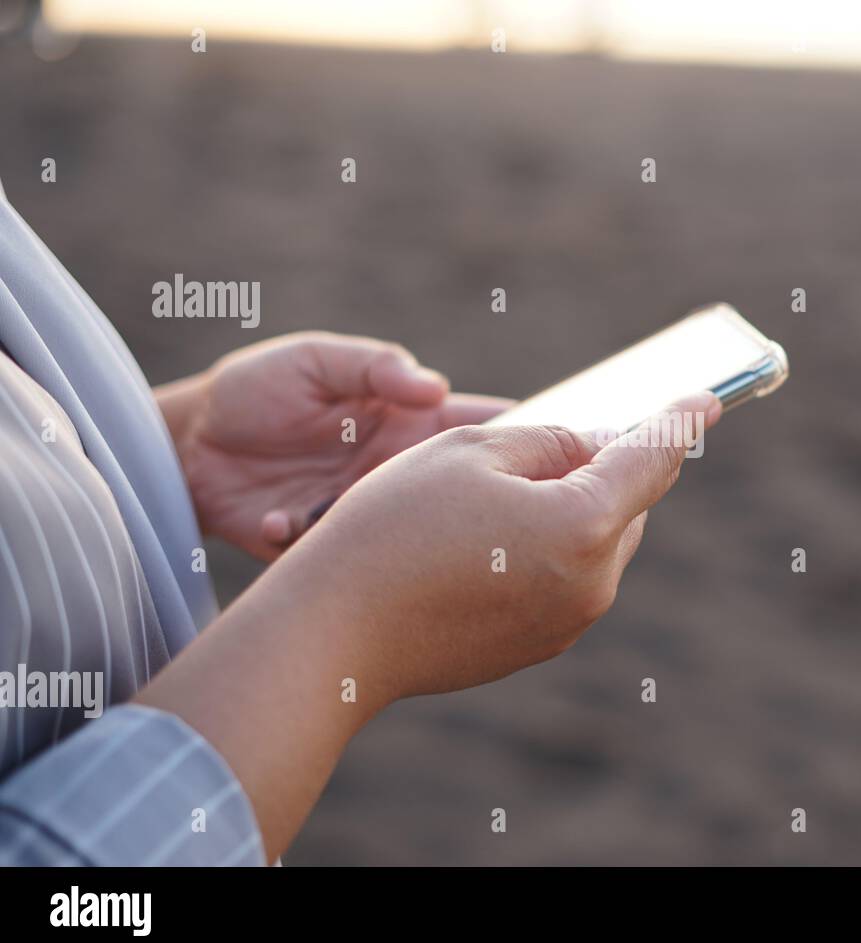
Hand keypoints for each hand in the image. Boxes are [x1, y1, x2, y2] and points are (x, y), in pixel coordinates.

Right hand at [136, 392, 720, 857]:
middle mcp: (591, 583)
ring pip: (597, 545)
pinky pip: (566, 581)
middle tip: (574, 437)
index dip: (679, 421)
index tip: (707, 399)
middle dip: (610, 468)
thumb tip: (596, 448)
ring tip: (514, 488)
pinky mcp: (537, 647)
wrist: (332, 635)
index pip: (652, 459)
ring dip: (576, 511)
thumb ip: (551, 440)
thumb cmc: (393, 527)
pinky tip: (493, 537)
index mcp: (584, 526)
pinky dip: (550, 549)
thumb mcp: (471, 451)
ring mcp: (567, 623)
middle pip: (628, 507)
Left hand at [158, 332, 510, 559]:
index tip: (565, 455)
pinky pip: (333, 554)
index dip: (527, 441)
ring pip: (407, 536)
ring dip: (395, 535)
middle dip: (482, 507)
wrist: (186, 445)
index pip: (481, 432)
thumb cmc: (256, 390)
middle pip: (462, 496)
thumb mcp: (314, 361)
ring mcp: (362, 515)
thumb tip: (435, 388)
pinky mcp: (320, 545)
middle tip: (492, 513)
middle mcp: (396, 475)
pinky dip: (307, 537)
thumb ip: (374, 367)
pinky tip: (278, 519)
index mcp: (408, 425)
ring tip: (377, 527)